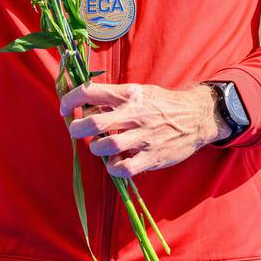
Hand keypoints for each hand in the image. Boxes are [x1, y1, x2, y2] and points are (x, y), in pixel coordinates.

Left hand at [59, 81, 227, 177]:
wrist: (196, 117)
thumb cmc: (162, 104)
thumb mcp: (140, 92)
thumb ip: (114, 97)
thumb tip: (85, 104)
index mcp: (129, 95)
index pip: (90, 91)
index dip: (70, 99)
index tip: (64, 107)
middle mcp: (134, 114)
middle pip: (94, 123)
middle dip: (77, 128)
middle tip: (76, 129)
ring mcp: (143, 137)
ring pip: (106, 147)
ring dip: (95, 148)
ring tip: (99, 146)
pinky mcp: (152, 157)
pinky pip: (123, 168)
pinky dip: (113, 167)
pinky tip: (115, 162)